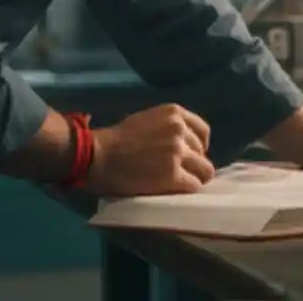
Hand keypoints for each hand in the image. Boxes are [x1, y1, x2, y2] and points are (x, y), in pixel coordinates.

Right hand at [83, 103, 215, 195]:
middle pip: (202, 152)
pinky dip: (186, 189)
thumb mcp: (148, 119)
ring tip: (179, 182)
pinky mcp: (173, 175)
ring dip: (193, 177)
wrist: (99, 155)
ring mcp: (178, 152)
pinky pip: (193, 185)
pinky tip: (174, 189)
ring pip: (204, 170)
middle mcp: (180, 130)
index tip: (191, 155)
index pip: (203, 131)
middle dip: (193, 163)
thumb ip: (169, 127)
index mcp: (175, 113)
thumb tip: (187, 143)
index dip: (199, 146)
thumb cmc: (117, 138)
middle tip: (179, 171)